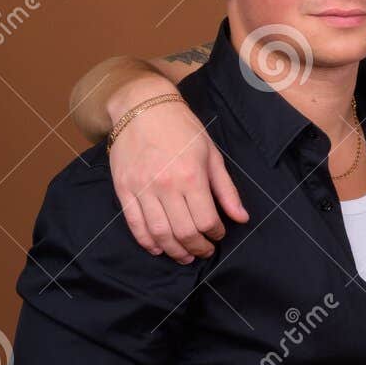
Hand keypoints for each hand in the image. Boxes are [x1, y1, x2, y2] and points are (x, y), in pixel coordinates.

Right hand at [107, 75, 246, 261]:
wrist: (143, 108)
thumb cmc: (183, 130)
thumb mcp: (212, 156)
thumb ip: (227, 190)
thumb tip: (242, 218)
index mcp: (192, 177)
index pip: (206, 220)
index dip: (215, 234)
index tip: (219, 235)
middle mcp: (166, 186)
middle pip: (183, 232)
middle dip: (197, 248)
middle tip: (204, 251)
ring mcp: (142, 188)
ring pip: (159, 233)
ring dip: (174, 251)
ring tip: (185, 256)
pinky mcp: (123, 189)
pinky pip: (134, 224)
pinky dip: (147, 241)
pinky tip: (158, 248)